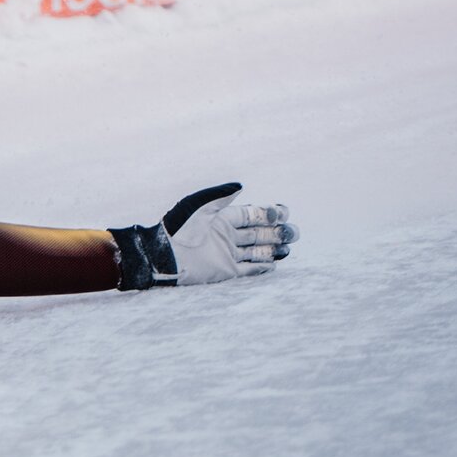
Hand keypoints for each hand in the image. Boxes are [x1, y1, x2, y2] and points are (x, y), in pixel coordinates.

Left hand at [114, 183, 297, 289]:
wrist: (164, 255)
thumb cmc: (178, 228)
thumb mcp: (197, 205)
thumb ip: (220, 195)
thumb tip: (241, 186)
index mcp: (222, 219)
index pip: (251, 215)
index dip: (268, 213)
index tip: (283, 212)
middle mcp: (227, 236)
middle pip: (259, 233)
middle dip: (277, 232)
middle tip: (292, 232)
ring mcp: (228, 254)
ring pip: (257, 251)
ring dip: (273, 249)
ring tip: (287, 247)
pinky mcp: (226, 270)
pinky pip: (248, 269)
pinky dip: (261, 267)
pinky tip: (273, 264)